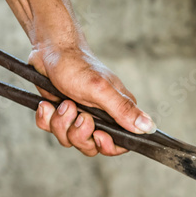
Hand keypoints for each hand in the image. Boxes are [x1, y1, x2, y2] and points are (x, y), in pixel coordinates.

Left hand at [28, 39, 155, 156]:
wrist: (50, 50)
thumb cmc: (77, 65)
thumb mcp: (101, 90)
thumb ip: (123, 110)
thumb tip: (149, 127)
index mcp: (118, 113)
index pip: (120, 144)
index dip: (107, 146)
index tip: (98, 134)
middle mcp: (101, 118)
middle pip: (91, 146)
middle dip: (78, 133)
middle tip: (75, 111)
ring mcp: (80, 117)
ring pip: (70, 139)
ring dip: (60, 123)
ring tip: (62, 102)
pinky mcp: (61, 114)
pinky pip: (52, 130)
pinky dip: (46, 119)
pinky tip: (47, 104)